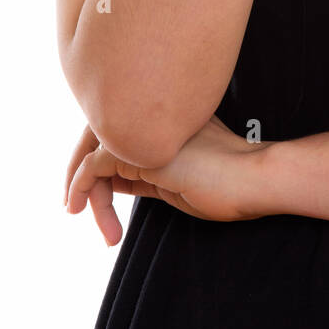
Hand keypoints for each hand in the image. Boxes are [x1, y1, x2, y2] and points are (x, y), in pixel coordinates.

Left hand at [65, 116, 280, 244]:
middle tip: (72, 204)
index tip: (92, 195)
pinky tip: (78, 209)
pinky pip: (94, 166)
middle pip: (98, 132)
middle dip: (78, 168)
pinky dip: (80, 188)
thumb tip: (110, 182)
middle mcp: (151, 114)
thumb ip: (143, 174)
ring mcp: (145, 127)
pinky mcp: (139, 147)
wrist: (256, 178)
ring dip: (83, 187)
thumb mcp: (173, 179)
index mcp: (162, 116)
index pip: (117, 130)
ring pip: (93, 150)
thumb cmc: (228, 184)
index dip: (98, 160)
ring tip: (80, 214)